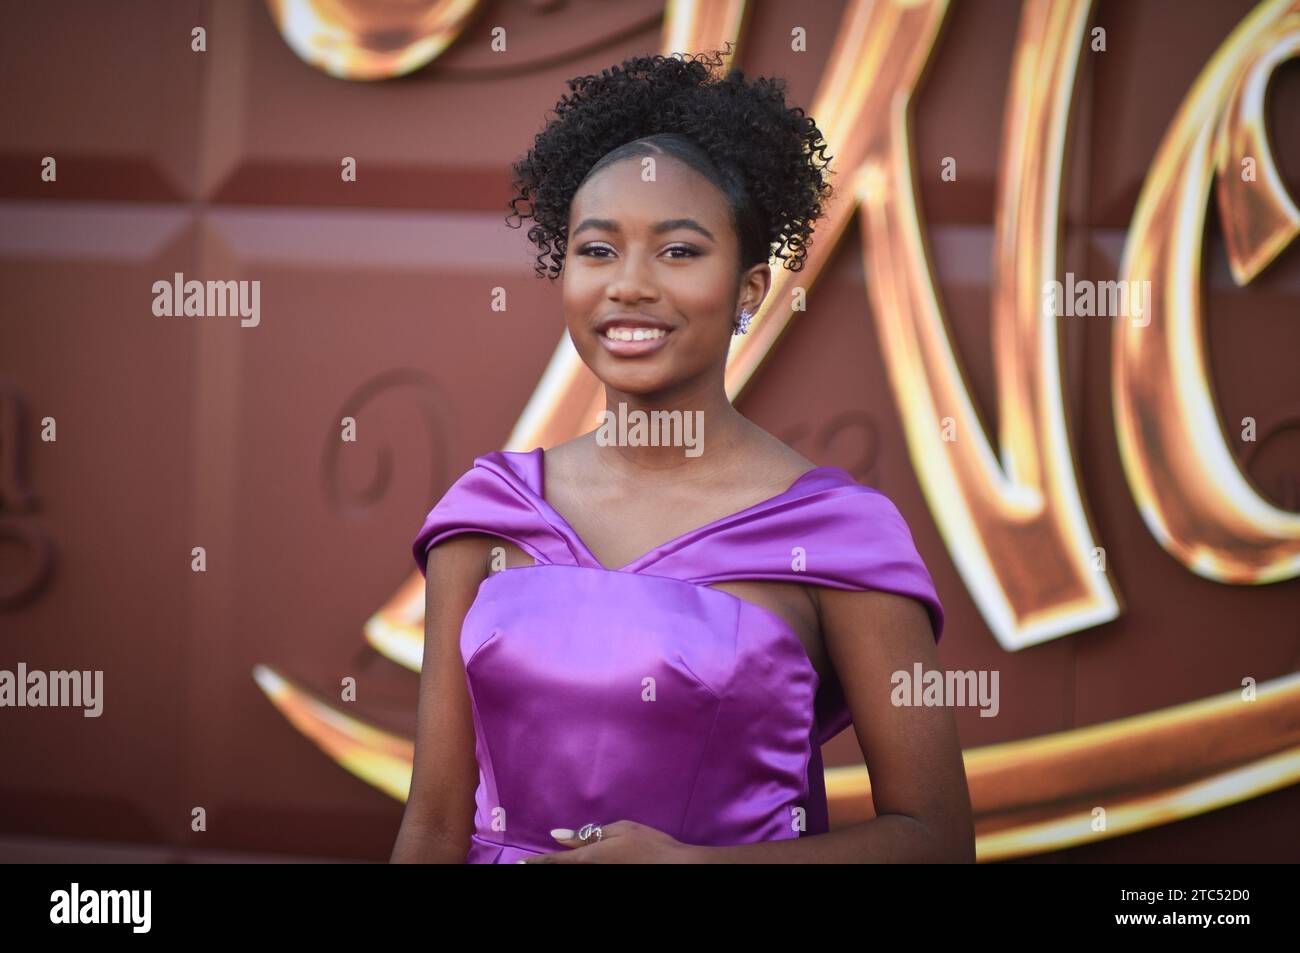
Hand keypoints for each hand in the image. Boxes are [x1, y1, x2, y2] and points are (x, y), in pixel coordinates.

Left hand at [517, 820, 699, 863]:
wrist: (675, 868)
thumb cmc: (649, 844)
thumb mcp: (620, 829)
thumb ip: (588, 835)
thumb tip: (559, 837)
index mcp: (590, 857)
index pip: (555, 861)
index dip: (535, 863)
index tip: (519, 865)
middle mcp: (591, 873)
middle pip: (562, 872)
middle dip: (544, 868)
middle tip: (525, 866)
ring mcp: (602, 880)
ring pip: (576, 876)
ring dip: (560, 870)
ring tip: (546, 863)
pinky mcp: (611, 883)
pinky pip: (590, 878)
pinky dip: (579, 870)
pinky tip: (577, 866)